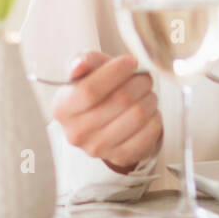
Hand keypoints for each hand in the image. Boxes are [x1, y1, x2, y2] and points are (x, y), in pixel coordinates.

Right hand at [51, 51, 162, 173]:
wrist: (105, 121)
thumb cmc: (97, 89)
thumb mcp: (88, 70)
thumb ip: (85, 61)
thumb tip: (79, 66)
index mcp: (63, 108)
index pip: (89, 90)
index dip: (115, 72)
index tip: (131, 62)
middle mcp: (76, 132)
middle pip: (120, 100)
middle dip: (140, 82)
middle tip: (144, 77)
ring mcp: (98, 148)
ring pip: (138, 115)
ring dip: (150, 98)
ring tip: (146, 93)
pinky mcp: (120, 156)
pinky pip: (149, 132)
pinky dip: (155, 117)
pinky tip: (148, 112)